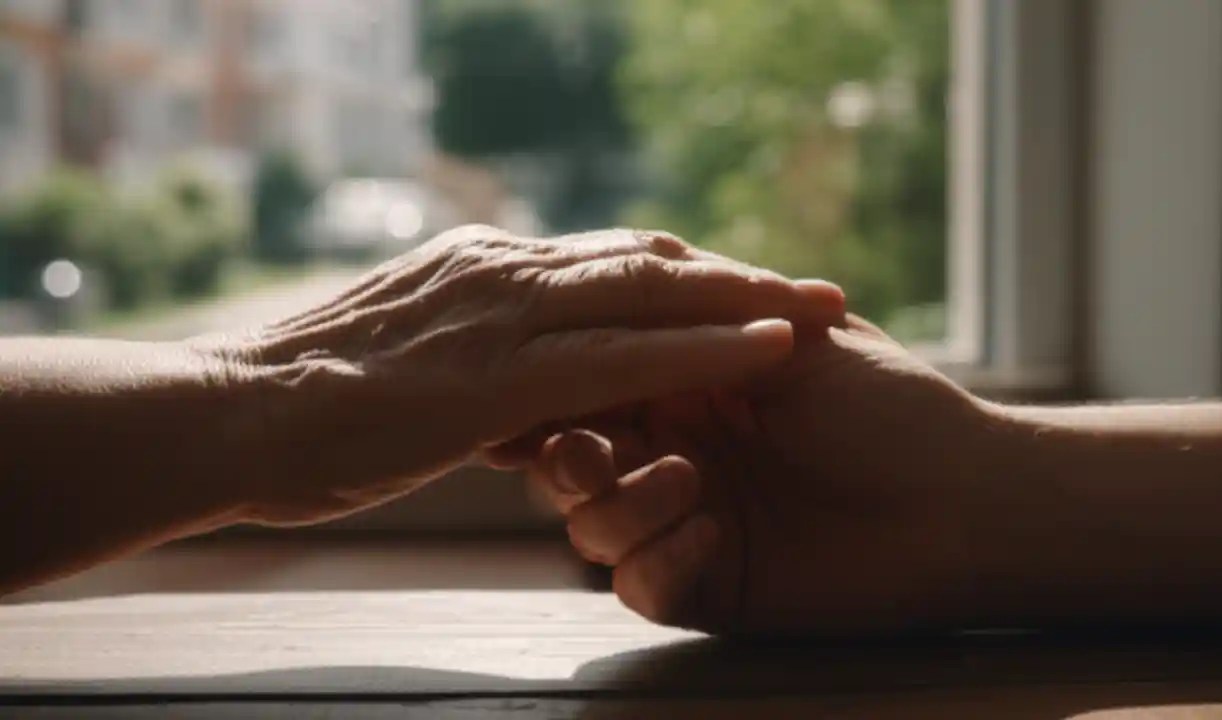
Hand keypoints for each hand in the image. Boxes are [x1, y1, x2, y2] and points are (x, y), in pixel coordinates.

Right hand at [204, 225, 845, 525]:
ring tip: (826, 307)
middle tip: (821, 286)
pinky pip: (627, 356)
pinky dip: (706, 349)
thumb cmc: (314, 401)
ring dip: (749, 300)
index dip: (693, 277)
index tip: (754, 289)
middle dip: (743, 278)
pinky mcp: (501, 375)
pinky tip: (771, 351)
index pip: (613, 262)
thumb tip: (525, 395)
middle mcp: (506, 275)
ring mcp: (506, 318)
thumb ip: (478, 364)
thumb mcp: (412, 365)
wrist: (233, 414)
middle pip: (652, 263)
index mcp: (487, 270)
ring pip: (653, 295)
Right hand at [506, 316, 1010, 634]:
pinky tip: (713, 531)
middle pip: (573, 464)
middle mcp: (677, 455)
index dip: (564, 394)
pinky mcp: (711, 584)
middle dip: (565, 458)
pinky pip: (641, 584)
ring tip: (688, 482)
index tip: (551, 390)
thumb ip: (712, 318)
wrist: (963, 497)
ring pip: (595, 527)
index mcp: (690, 393)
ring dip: (619, 505)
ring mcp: (689, 523)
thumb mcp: (800, 337)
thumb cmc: (891, 406)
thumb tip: (638, 288)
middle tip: (589, 451)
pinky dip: (657, 558)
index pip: (595, 391)